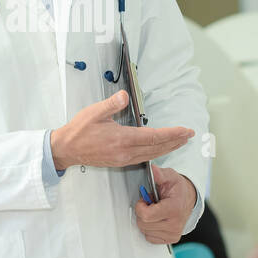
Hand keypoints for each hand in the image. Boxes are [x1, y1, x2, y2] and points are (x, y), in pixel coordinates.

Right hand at [51, 91, 193, 170]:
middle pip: (157, 148)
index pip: (153, 137)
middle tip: (190, 135)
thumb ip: (112, 104)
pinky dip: (156, 153)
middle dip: (176, 141)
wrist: (67, 149)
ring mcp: (123, 159)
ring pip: (152, 155)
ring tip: (181, 142)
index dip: (172, 134)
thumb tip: (125, 96)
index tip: (185, 130)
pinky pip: (144, 158)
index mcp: (122, 139)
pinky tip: (160, 149)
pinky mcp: (120, 161)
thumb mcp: (94, 112)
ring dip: (168, 148)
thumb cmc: (79, 130)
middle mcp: (125, 152)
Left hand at [134, 165, 196, 244]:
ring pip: (145, 231)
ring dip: (146, 220)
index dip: (140, 207)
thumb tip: (153, 170)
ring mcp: (173, 234)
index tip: (145, 200)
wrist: (187, 199)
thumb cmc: (178, 189)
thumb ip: (160, 174)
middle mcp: (175, 224)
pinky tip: (157, 219)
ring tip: (155, 210)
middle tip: (151, 204)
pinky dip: (150, 228)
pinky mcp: (170, 239)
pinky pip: (149, 237)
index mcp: (174, 209)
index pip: (146, 216)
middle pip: (143, 224)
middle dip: (143, 212)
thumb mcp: (170, 176)